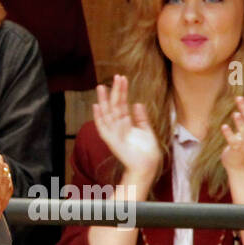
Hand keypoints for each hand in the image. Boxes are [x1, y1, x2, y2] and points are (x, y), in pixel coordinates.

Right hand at [91, 74, 162, 188]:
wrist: (147, 167)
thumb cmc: (147, 152)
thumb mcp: (146, 131)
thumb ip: (141, 118)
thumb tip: (137, 103)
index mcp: (125, 124)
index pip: (122, 104)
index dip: (122, 91)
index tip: (122, 78)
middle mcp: (117, 127)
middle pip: (114, 105)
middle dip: (114, 91)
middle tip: (116, 76)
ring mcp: (114, 133)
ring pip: (107, 113)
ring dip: (104, 100)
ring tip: (102, 87)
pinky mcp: (112, 141)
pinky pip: (104, 128)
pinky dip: (99, 118)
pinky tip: (96, 107)